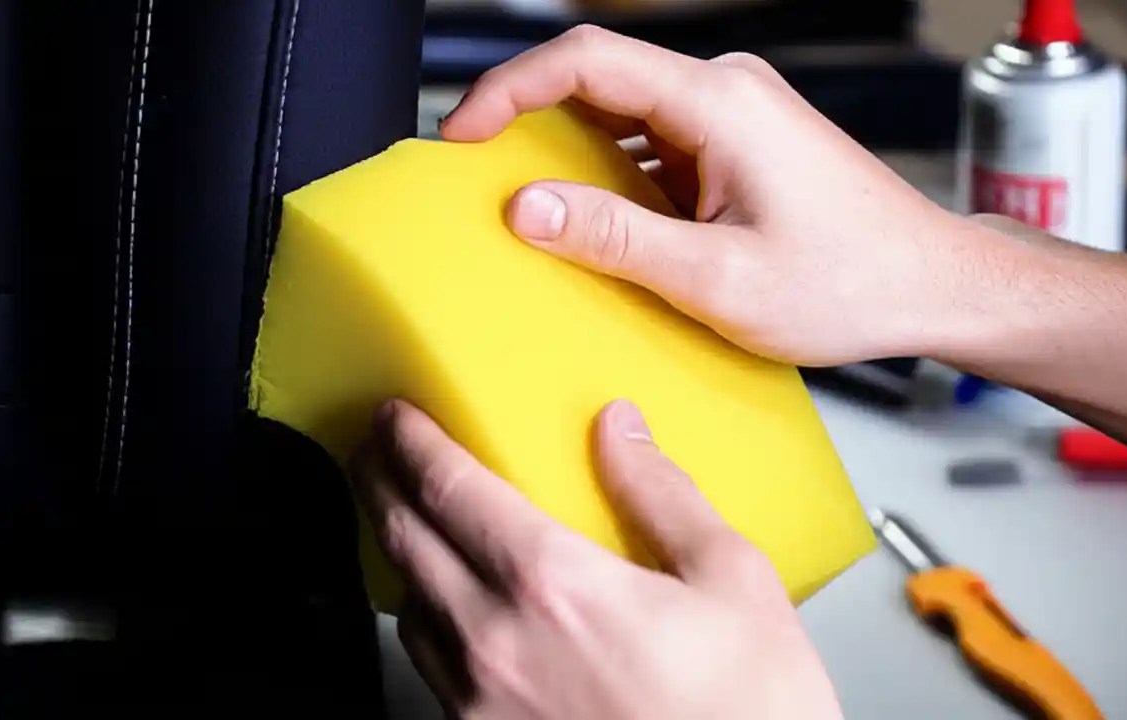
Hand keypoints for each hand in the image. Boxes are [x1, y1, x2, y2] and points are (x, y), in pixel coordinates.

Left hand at [351, 398, 842, 718]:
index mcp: (554, 584)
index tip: (398, 415)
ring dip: (396, 545)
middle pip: (403, 535)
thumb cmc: (747, 714)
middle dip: (379, 478)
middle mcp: (496, 641)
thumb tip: (623, 431)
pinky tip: (445, 602)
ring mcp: (478, 699)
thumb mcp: (731, 581)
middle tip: (381, 448)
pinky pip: (427, 662)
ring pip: (404, 601)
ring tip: (410, 517)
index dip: (409, 440)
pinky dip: (422, 613)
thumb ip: (662, 494)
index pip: (447, 487)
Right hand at [441, 26, 992, 365]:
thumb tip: (526, 207)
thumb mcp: (718, 278)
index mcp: (719, 104)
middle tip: (477, 180)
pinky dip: (610, 178)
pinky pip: (651, 144)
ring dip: (568, 157)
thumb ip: (615, 239)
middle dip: (526, 125)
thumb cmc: (853, 282)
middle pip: (595, 82)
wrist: (933, 288)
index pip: (584, 62)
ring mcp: (732, 116)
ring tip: (528, 213)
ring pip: (620, 115)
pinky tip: (593, 227)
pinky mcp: (736, 145)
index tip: (460, 135)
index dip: (507, 91)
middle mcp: (725, 92)